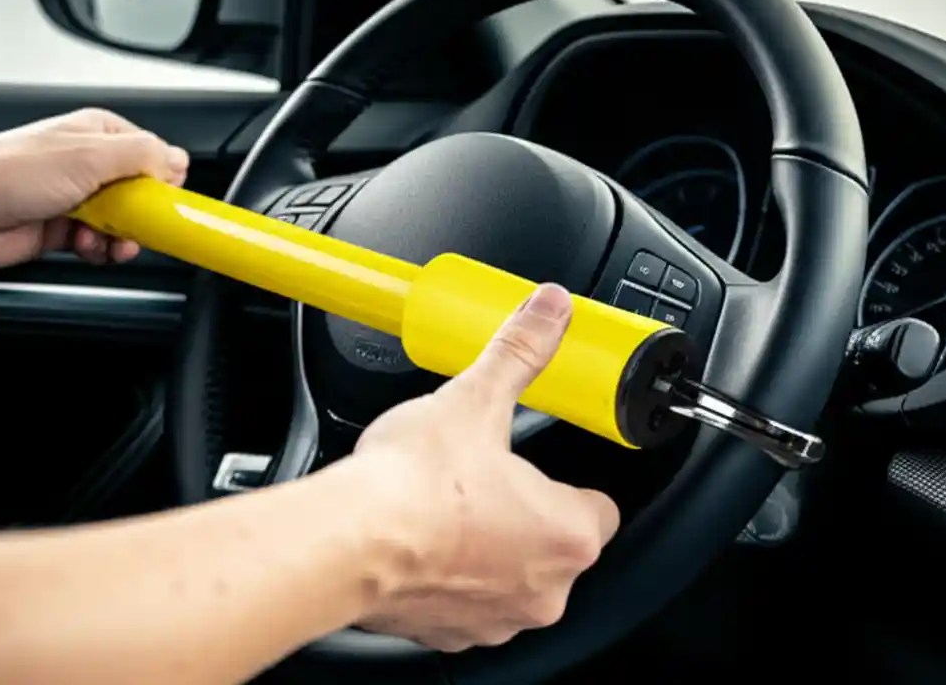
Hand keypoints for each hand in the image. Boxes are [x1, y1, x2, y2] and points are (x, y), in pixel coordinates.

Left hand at [0, 108, 188, 268]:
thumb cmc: (5, 174)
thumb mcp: (89, 156)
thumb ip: (141, 156)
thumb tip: (177, 159)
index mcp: (95, 133)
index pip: (151, 153)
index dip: (163, 180)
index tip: (166, 202)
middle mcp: (85, 162)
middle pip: (139, 193)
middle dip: (142, 215)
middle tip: (136, 226)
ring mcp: (73, 196)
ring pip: (121, 223)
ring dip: (119, 237)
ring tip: (105, 241)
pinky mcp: (60, 228)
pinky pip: (97, 243)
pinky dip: (98, 251)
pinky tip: (85, 248)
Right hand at [350, 283, 620, 651]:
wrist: (347, 542)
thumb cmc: (414, 483)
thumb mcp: (475, 399)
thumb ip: (520, 352)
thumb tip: (550, 310)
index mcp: (567, 534)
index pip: (599, 509)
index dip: (566, 482)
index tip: (537, 467)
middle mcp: (543, 590)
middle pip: (552, 547)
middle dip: (522, 516)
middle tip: (481, 480)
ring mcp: (495, 621)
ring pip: (507, 580)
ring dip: (485, 551)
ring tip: (444, 509)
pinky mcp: (446, 636)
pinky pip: (461, 606)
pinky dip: (445, 580)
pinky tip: (416, 544)